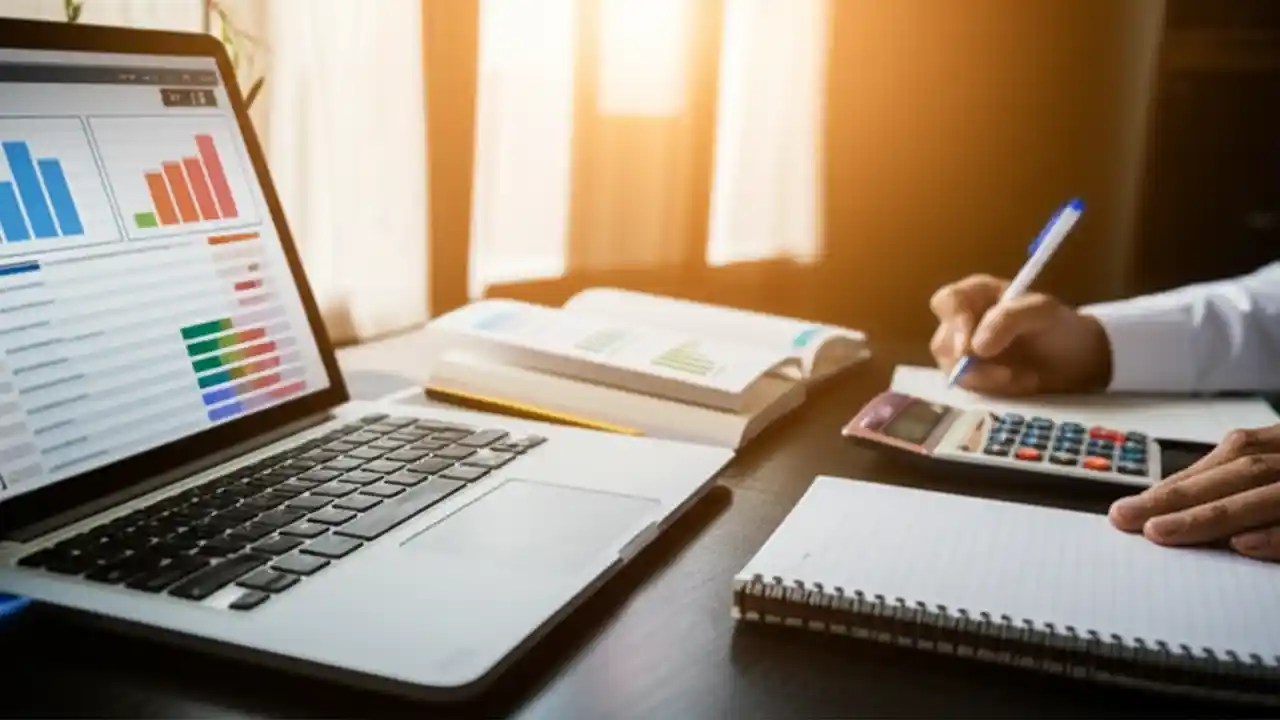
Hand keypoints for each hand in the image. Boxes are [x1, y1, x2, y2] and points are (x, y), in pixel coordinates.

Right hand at [928, 274, 1112, 395]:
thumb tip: (976, 347)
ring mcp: (965, 352)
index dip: (953, 322)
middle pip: (942, 341)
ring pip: (951, 369)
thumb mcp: (1043, 311)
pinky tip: (1017, 384)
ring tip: (1019, 378)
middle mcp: (964, 322)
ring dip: (985, 379)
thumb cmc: (1059, 326)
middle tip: (1003, 374)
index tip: (969, 347)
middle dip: (970, 363)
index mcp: (977, 295)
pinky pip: (968, 388)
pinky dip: (992, 390)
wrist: (1079, 360)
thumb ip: (1008, 319)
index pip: (947, 301)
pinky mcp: (973, 377)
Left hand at [1109, 424, 1279, 560]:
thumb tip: (1177, 508)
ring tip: (1160, 531)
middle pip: (1239, 472)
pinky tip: (1240, 545)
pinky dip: (1274, 535)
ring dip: (1209, 514)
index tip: (1133, 504)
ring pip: (1264, 494)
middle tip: (1127, 517)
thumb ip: (1244, 483)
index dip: (1181, 481)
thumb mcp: (1279, 473)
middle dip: (1179, 496)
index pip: (1230, 456)